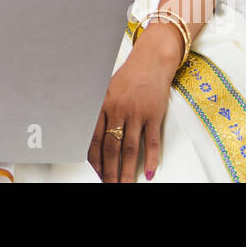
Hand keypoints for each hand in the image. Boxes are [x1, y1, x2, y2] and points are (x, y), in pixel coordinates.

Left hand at [90, 23, 182, 181]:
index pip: (93, 138)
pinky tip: (150, 172)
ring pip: (130, 149)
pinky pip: (151, 142)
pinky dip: (151, 159)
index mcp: (102, 104)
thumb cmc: (128, 77)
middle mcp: (118, 110)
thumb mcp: (106, 90)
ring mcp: (137, 113)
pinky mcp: (154, 115)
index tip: (95, 173)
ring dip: (127, 171)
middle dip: (109, 171)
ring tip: (125, 185)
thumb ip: (99, 112)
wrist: (151, 61)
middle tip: (109, 185)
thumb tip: (91, 138)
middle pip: (111, 148)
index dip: (94, 159)